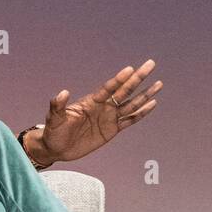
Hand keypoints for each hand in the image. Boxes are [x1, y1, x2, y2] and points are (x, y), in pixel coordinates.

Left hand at [38, 59, 161, 162]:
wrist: (56, 148)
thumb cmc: (53, 131)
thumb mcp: (54, 119)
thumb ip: (58, 106)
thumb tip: (62, 93)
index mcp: (90, 102)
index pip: (108, 88)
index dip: (119, 79)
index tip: (130, 69)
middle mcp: (103, 107)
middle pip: (124, 90)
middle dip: (138, 78)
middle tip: (151, 64)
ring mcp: (109, 117)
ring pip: (131, 104)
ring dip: (145, 94)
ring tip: (158, 83)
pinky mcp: (112, 130)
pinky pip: (130, 120)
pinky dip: (141, 113)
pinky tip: (152, 103)